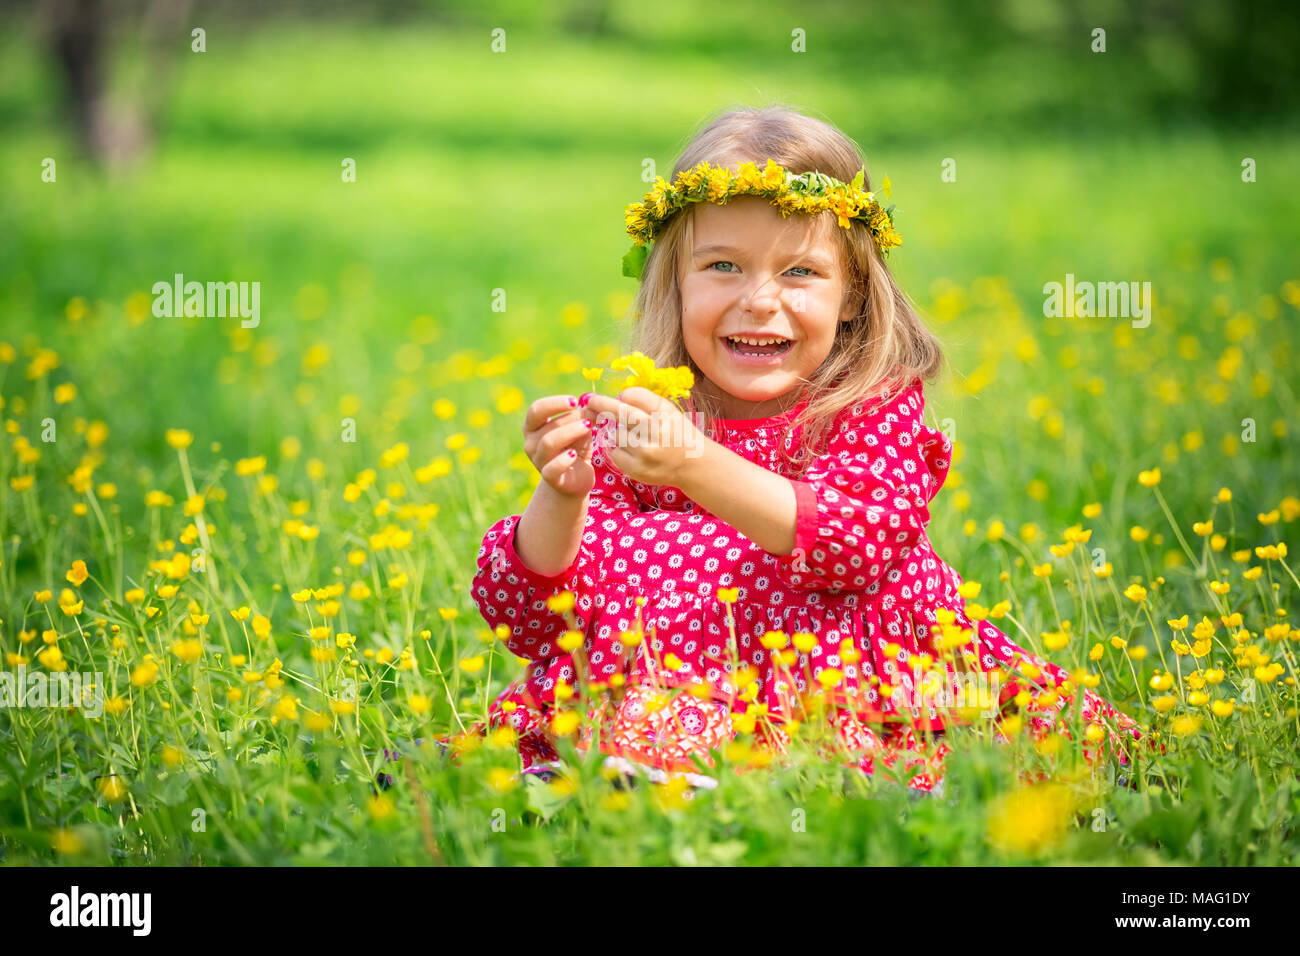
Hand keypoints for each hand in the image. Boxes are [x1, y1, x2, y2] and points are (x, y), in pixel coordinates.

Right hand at [522, 395, 594, 498]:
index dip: (554, 403)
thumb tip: (594, 403)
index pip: (536, 410)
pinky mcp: (549, 477)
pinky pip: (552, 468)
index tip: (575, 402)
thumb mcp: (580, 427)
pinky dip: (563, 460)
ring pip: (548, 443)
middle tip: (589, 418)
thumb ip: (585, 415)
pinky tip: (574, 454)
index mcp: (533, 427)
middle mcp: (531, 443)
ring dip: (570, 432)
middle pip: (547, 426)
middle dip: (570, 418)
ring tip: (588, 427)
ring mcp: (538, 461)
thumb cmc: (576, 446)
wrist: (577, 477)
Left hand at [579, 387, 708, 487]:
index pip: (630, 398)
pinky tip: (629, 450)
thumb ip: (644, 400)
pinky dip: (617, 449)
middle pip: (618, 413)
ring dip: (615, 432)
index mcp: (662, 414)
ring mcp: (644, 452)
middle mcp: (654, 432)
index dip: (614, 398)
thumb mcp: (668, 410)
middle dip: (600, 406)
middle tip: (588, 402)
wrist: (693, 465)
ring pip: (614, 434)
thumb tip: (617, 397)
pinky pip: (614, 453)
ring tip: (630, 435)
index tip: (598, 397)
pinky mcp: (637, 469)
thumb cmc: (677, 432)